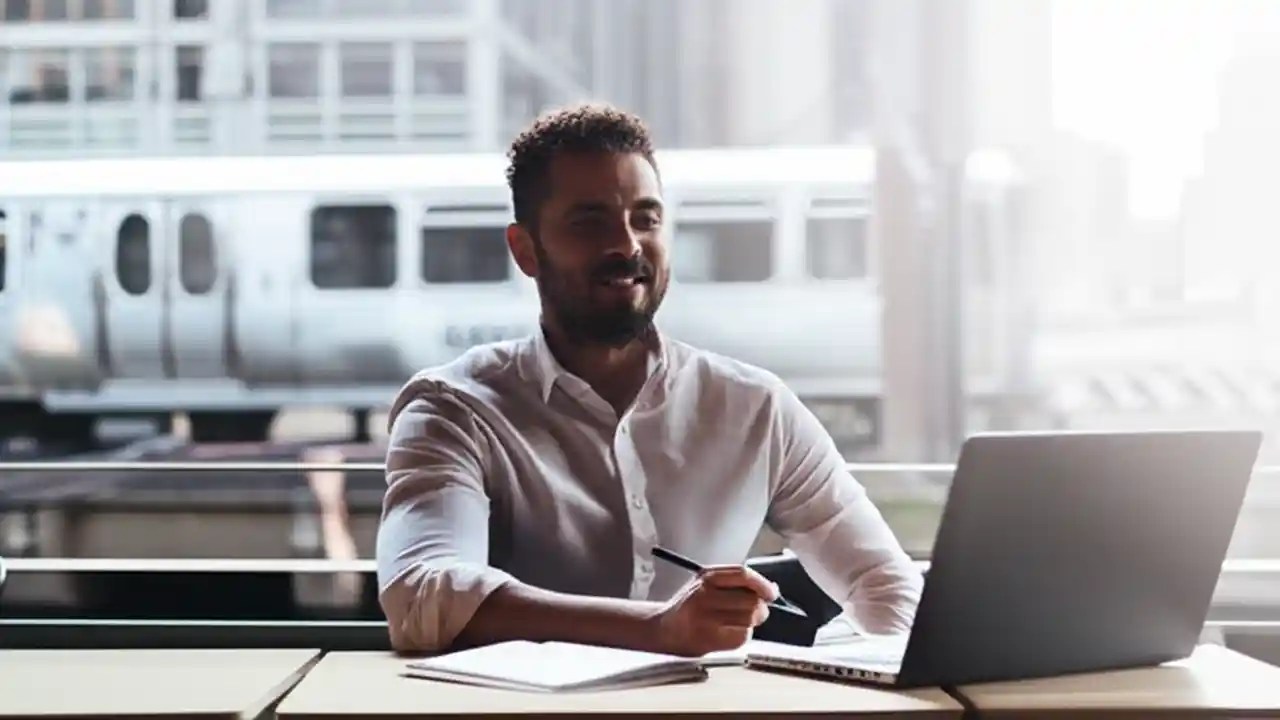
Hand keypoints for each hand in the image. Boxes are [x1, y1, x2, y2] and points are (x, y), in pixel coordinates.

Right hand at [653, 565, 779, 655]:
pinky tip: (731, 633)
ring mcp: (706, 617)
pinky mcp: (708, 638)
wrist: (663, 629)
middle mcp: (705, 594)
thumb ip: (735, 584)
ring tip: (740, 623)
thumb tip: (771, 588)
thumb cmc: (690, 607)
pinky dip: (743, 635)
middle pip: (750, 599)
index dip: (762, 584)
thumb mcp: (706, 585)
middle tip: (758, 613)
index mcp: (706, 577)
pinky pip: (741, 636)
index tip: (772, 593)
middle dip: (761, 608)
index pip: (743, 574)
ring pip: (748, 619)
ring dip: (751, 623)